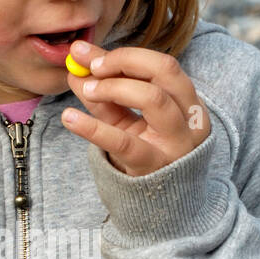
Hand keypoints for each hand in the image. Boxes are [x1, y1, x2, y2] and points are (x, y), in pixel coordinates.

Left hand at [60, 41, 210, 175]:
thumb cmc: (145, 151)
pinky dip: (93, 127)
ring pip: (153, 98)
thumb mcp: (126, 118)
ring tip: (86, 90)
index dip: (127, 56)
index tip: (92, 56)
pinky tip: (69, 117)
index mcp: (188, 102)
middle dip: (125, 62)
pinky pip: (123, 142)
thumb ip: (105, 90)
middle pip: (165, 72)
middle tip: (92, 67)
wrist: (158, 202)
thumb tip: (76, 63)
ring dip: (114, 87)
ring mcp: (175, 143)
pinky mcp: (152, 166)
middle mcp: (190, 119)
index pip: (162, 66)